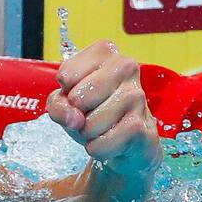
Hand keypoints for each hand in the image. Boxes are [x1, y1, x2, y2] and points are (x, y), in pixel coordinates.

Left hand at [46, 40, 161, 180]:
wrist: (126, 142)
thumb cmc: (94, 112)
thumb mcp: (66, 102)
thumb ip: (58, 105)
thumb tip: (74, 119)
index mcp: (105, 52)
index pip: (66, 76)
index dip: (65, 94)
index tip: (80, 94)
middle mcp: (126, 67)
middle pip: (77, 99)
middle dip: (76, 115)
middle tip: (90, 114)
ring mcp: (137, 95)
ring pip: (89, 124)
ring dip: (87, 134)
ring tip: (102, 127)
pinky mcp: (142, 125)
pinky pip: (102, 144)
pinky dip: (98, 149)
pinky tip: (111, 141)